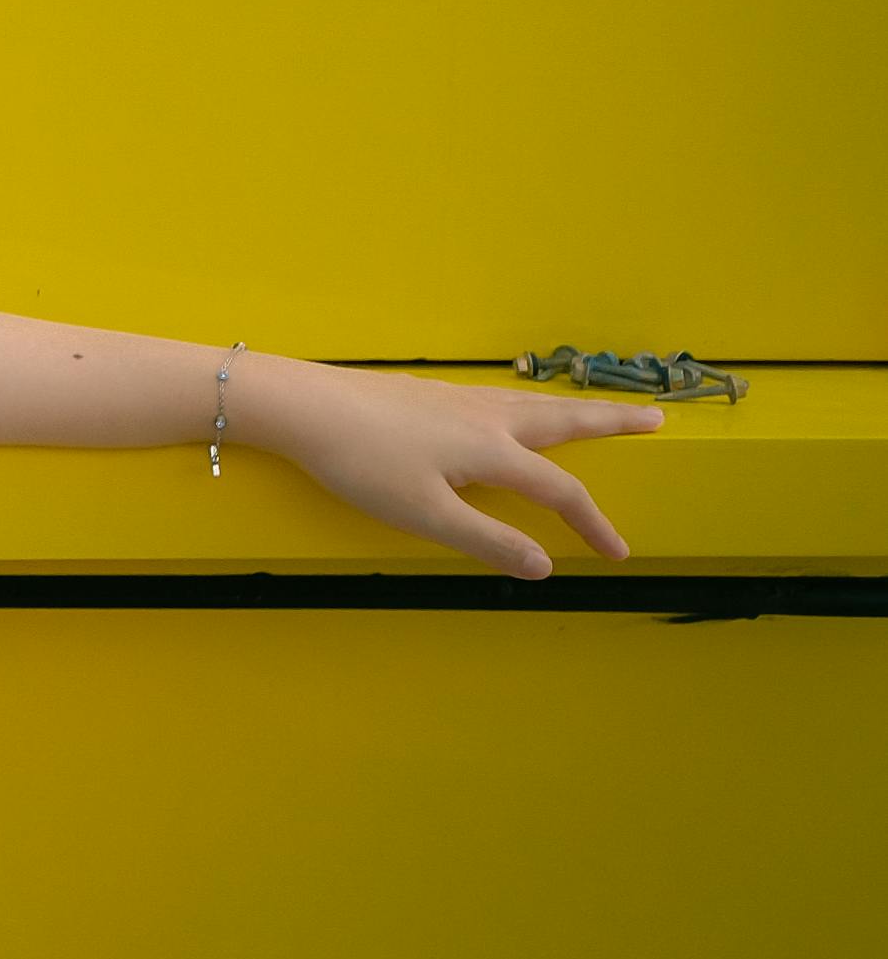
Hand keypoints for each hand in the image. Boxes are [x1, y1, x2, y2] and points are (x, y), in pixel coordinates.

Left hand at [255, 363, 657, 578]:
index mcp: (494, 449)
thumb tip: (546, 566)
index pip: (562, 490)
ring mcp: (456, 397)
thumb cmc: (362, 463)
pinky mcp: (427, 392)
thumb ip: (488, 539)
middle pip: (565, 420)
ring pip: (531, 403)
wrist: (302, 406)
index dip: (594, 524)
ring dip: (572, 410)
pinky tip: (511, 412)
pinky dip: (529, 405)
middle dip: (612, 422)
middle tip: (656, 419)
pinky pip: (499, 397)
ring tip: (596, 414)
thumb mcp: (426, 514)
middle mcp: (486, 415)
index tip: (620, 553)